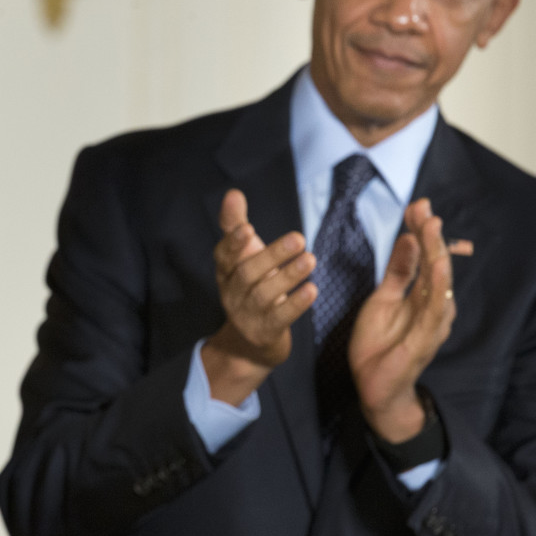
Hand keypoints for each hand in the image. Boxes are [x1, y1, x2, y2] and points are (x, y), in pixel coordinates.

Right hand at [201, 189, 317, 403]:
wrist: (252, 342)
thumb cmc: (251, 288)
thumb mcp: (243, 257)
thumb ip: (236, 226)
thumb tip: (233, 193)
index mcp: (226, 272)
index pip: (223, 256)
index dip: (233, 243)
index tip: (248, 229)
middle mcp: (232, 293)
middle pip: (248, 273)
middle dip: (273, 255)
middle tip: (299, 237)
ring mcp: (247, 315)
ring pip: (265, 294)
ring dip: (288, 276)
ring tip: (310, 260)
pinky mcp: (264, 333)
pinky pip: (280, 318)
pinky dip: (296, 304)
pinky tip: (312, 290)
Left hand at [349, 198, 455, 442]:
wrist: (374, 386)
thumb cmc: (380, 343)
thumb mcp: (383, 298)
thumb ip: (398, 271)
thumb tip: (407, 238)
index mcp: (422, 294)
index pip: (425, 255)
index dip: (421, 231)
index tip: (416, 206)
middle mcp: (433, 304)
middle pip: (435, 262)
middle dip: (429, 234)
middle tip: (424, 207)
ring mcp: (433, 321)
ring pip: (439, 281)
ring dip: (436, 252)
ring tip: (432, 226)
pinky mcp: (427, 338)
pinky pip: (436, 308)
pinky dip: (438, 286)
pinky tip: (437, 266)